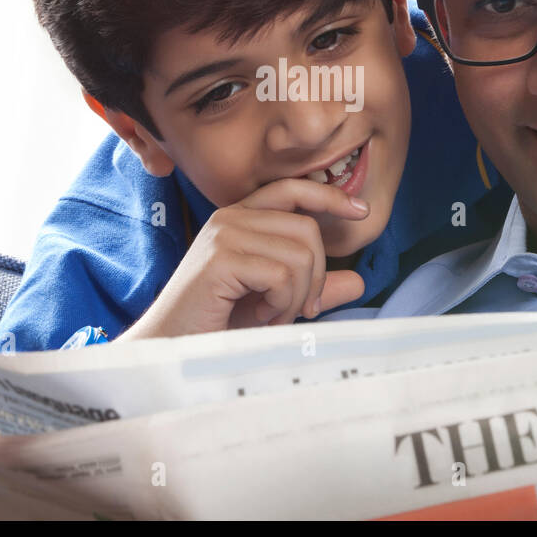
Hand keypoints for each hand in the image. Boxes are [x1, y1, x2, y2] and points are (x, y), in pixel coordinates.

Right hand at [120, 178, 368, 338]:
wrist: (174, 347)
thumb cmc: (219, 324)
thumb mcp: (274, 301)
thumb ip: (312, 288)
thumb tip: (359, 282)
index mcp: (240, 217)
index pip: (292, 189)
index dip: (329, 196)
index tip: (362, 212)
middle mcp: (231, 217)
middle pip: (306, 229)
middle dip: (316, 276)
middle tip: (299, 310)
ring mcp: (225, 234)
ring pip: (299, 254)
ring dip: (298, 296)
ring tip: (274, 316)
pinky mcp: (221, 258)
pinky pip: (282, 276)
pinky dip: (283, 304)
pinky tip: (262, 318)